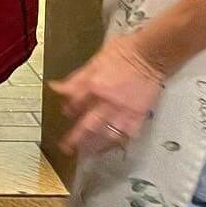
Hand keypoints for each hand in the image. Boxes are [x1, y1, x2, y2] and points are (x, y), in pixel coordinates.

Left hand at [51, 34, 165, 155]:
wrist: (149, 54)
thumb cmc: (123, 53)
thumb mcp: (93, 61)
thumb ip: (75, 79)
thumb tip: (56, 87)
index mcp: (93, 86)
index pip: (75, 105)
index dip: (68, 111)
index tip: (66, 114)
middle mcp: (107, 102)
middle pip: (88, 125)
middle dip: (76, 138)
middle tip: (67, 148)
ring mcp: (124, 110)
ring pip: (107, 134)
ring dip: (95, 145)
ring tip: (87, 153)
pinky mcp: (139, 114)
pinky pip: (127, 133)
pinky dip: (118, 142)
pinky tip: (112, 146)